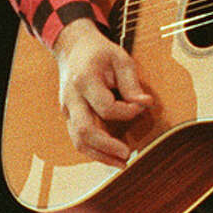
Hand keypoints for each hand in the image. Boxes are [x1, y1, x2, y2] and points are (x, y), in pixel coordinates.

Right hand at [53, 20, 153, 163]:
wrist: (73, 48)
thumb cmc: (99, 53)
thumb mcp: (120, 59)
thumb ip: (132, 83)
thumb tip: (145, 104)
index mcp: (84, 80)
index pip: (105, 107)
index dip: (127, 112)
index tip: (141, 106)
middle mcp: (71, 98)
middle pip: (84, 131)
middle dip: (107, 146)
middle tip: (127, 154)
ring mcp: (67, 109)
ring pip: (78, 141)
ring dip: (100, 156)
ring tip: (122, 164)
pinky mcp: (69, 117)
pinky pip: (79, 139)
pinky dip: (95, 151)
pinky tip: (111, 157)